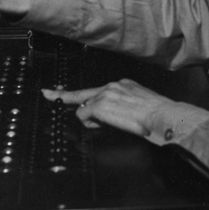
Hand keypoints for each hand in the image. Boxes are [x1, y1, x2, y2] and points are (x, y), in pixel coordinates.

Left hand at [43, 80, 172, 136]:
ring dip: (93, 119)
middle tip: (46, 93)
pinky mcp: (99, 104)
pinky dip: (91, 123)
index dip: (82, 95)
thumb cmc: (158, 115)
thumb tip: (116, 116)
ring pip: (85, 107)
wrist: (162, 115)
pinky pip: (84, 115)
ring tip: (113, 124)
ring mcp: (105, 94)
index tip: (65, 93)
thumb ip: (125, 107)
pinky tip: (105, 124)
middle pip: (83, 93)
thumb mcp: (141, 106)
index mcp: (124, 85)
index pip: (98, 90)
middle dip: (63, 95)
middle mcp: (113, 85)